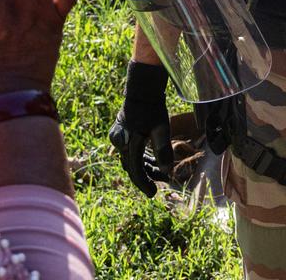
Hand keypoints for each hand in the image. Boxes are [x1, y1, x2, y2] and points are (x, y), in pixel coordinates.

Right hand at [110, 60, 174, 197]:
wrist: (142, 91)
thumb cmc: (153, 109)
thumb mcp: (161, 129)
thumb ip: (163, 150)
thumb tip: (167, 171)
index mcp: (129, 144)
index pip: (136, 171)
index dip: (145, 184)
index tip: (153, 194)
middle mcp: (119, 143)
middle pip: (133, 166)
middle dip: (147, 176)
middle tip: (162, 182)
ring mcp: (117, 138)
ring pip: (131, 160)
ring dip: (145, 167)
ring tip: (160, 172)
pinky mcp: (120, 134)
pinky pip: (130, 151)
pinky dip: (141, 157)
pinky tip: (153, 160)